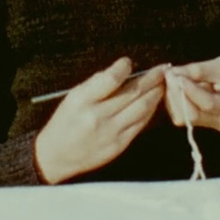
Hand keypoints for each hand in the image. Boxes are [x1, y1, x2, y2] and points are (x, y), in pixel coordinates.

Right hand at [34, 58, 166, 183]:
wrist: (56, 157)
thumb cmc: (64, 123)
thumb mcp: (72, 97)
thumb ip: (96, 83)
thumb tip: (121, 71)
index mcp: (82, 101)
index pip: (110, 79)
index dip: (123, 67)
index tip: (128, 62)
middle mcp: (98, 116)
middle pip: (133, 93)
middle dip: (152, 78)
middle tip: (162, 69)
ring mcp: (111, 132)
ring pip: (142, 108)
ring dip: (156, 93)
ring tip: (162, 83)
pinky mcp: (119, 145)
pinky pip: (141, 124)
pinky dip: (150, 110)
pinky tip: (154, 102)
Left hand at [163, 55, 219, 132]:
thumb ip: (199, 70)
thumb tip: (174, 73)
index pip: (208, 104)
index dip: (190, 90)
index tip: (176, 75)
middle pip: (193, 115)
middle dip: (178, 94)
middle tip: (170, 75)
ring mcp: (212, 125)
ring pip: (184, 117)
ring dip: (174, 98)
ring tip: (173, 78)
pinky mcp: (202, 124)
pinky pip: (182, 116)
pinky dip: (175, 102)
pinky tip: (177, 88)